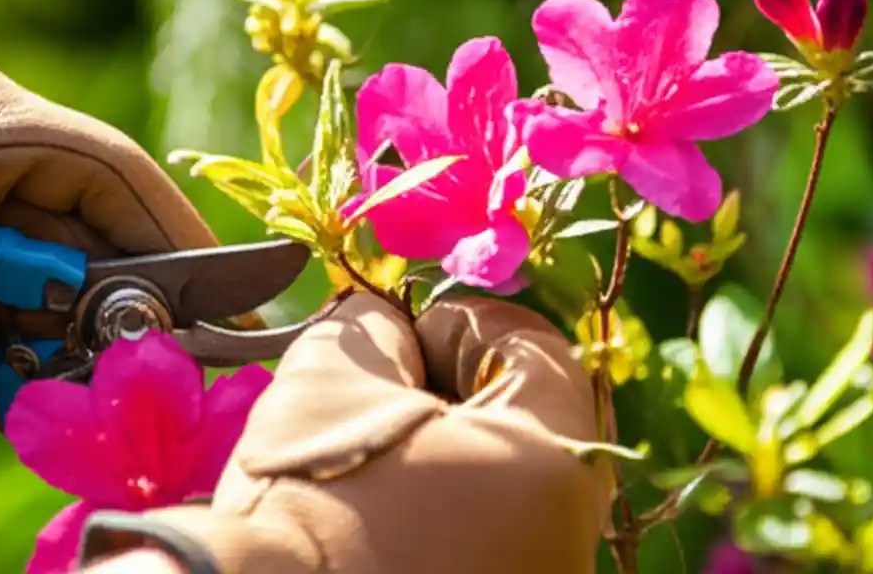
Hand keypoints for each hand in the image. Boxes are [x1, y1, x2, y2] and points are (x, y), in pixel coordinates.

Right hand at [80, 293, 614, 573]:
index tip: (398, 336)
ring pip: (509, 481)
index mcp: (553, 462)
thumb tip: (388, 323)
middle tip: (384, 383)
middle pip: (529, 418)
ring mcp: (539, 572)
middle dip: (454, 383)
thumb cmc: (303, 502)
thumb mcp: (328, 383)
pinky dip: (445, 506)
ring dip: (449, 446)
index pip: (534, 350)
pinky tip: (381, 510)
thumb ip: (374, 329)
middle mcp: (569, 530)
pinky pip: (488, 534)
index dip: (459, 324)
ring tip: (373, 445)